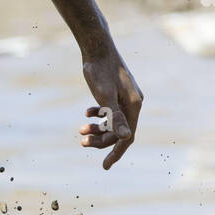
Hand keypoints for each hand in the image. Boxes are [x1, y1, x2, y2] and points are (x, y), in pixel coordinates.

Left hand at [79, 49, 142, 168]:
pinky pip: (110, 111)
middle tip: (82, 141)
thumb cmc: (100, 70)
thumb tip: (125, 138)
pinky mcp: (116, 92)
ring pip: (113, 122)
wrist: (97, 46)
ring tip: (80, 130)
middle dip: (101, 139)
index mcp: (134, 105)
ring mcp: (125, 98)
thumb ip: (115, 116)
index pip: (127, 137)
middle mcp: (133, 103)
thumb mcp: (105, 95)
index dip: (116, 153)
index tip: (104, 167)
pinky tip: (86, 113)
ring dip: (98, 128)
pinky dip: (98, 115)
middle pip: (119, 131)